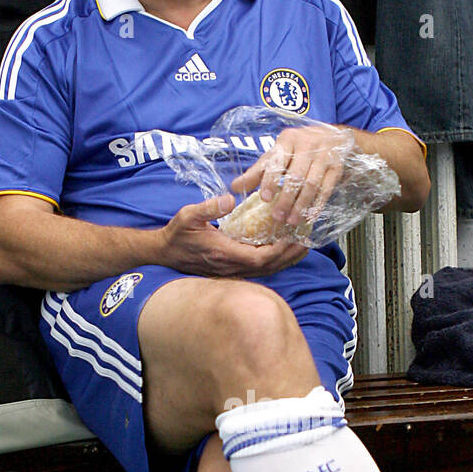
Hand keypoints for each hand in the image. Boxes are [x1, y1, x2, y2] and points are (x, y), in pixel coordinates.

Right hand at [157, 194, 309, 276]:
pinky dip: (275, 262)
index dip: (280, 250)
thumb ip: (209, 207)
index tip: (294, 237)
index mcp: (224, 254)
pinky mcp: (231, 271)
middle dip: (290, 255)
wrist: (164, 254)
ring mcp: (232, 272)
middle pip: (270, 267)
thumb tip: (231, 199)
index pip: (260, 257)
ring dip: (285, 260)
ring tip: (302, 246)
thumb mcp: (188, 215)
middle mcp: (231, 267)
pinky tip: (283, 252)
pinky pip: (259, 270)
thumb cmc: (176, 235)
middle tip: (308, 241)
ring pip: (266, 271)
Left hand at [231, 123, 353, 230]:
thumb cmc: (299, 148)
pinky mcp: (336, 168)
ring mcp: (324, 156)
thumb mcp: (278, 153)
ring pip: (312, 185)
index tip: (264, 198)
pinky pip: (326, 189)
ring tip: (291, 221)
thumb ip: (258, 171)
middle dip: (286, 199)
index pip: (278, 161)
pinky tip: (309, 217)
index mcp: (288, 140)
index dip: (270, 180)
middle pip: (296, 176)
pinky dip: (317, 205)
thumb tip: (234, 187)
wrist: (334, 136)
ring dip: (301, 205)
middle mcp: (307, 145)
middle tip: (277, 217)